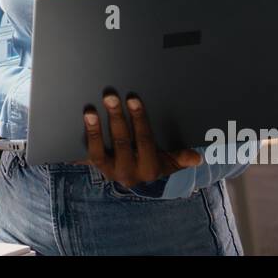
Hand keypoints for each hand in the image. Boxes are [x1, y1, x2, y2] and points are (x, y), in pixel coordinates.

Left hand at [75, 90, 201, 188]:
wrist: (137, 181)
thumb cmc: (155, 163)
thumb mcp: (171, 163)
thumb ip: (182, 158)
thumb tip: (198, 158)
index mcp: (149, 168)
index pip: (144, 140)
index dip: (138, 119)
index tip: (133, 99)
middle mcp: (128, 172)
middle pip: (122, 143)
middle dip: (116, 118)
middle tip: (110, 96)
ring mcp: (110, 171)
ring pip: (100, 151)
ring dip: (94, 130)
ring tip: (90, 111)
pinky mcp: (96, 168)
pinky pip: (88, 156)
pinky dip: (83, 142)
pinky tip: (80, 125)